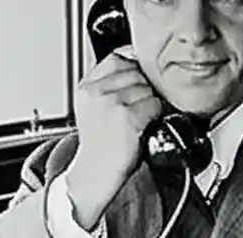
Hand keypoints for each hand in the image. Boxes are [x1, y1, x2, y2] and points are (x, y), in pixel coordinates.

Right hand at [66, 46, 163, 228]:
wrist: (95, 174)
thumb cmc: (99, 147)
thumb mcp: (94, 110)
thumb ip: (108, 89)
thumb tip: (137, 72)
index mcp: (86, 87)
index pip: (116, 58)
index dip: (134, 66)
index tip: (142, 77)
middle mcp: (96, 91)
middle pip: (135, 71)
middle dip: (145, 86)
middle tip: (144, 104)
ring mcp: (111, 102)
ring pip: (147, 87)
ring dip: (152, 101)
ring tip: (144, 117)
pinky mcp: (127, 116)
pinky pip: (154, 104)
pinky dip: (156, 114)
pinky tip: (148, 125)